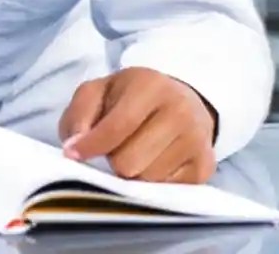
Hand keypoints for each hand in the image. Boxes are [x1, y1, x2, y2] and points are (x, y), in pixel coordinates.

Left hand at [59, 67, 217, 183]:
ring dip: (133, 172)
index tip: (73, 154)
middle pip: (128, 162)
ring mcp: (197, 141)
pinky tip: (154, 160)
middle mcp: (181, 112)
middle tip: (117, 146)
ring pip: (146, 180)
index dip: (91, 145)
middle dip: (113, 159)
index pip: (117, 127)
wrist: (180, 100)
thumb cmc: (130, 97)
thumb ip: (78, 115)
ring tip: (137, 151)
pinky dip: (152, 180)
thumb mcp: (98, 91)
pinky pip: (165, 191)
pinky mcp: (205, 167)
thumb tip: (74, 147)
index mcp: (151, 86)